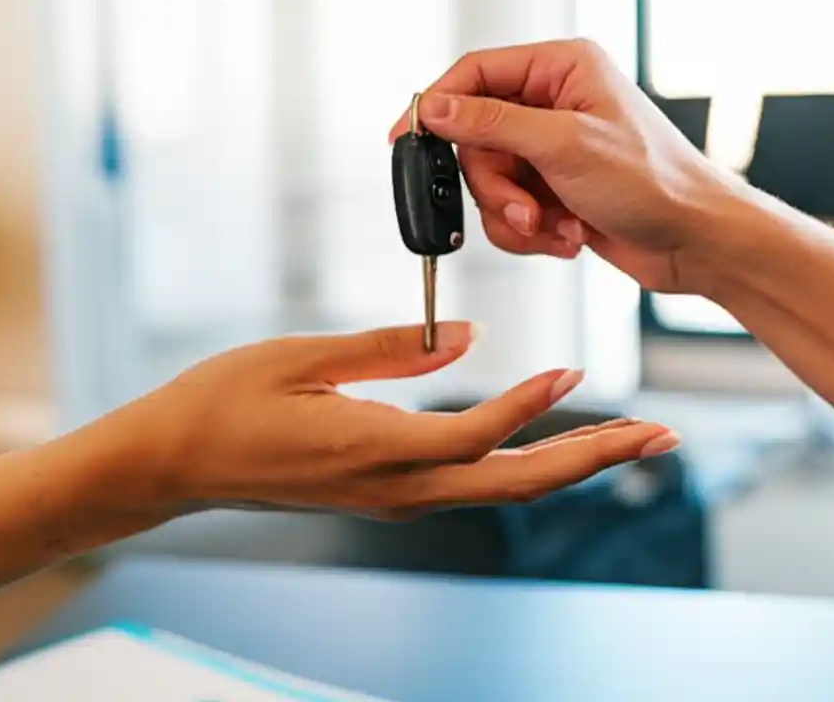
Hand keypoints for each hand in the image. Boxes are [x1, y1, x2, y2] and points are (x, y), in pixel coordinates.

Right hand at [100, 321, 678, 521]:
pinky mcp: (389, 492)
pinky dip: (525, 460)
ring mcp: (395, 496)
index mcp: (372, 450)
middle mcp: (395, 487)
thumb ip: (390, 350)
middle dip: (592, 460)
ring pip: (502, 487)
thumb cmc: (225, 404)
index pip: (475, 435)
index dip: (531, 406)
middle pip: (515, 482)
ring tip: (627, 437)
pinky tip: (553, 441)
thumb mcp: (302, 359)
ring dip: (569, 462)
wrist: (176, 464)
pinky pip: (474, 481)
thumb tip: (469, 338)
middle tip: (657, 437)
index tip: (577, 372)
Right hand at [389, 38, 758, 294]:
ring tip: (554, 228)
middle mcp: (555, 104)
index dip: (436, 105)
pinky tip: (568, 237)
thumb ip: (492, 122)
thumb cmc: (656, 182)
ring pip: (489, 183)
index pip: (475, 73)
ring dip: (515, 216)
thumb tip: (436, 107)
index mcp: (562, 69)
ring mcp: (553, 151)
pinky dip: (532, 234)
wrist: (697, 243)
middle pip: (476, 139)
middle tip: (524, 209)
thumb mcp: (564, 145)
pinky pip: (509, 213)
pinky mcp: (554, 192)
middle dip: (496, 186)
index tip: (405, 139)